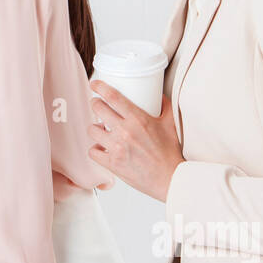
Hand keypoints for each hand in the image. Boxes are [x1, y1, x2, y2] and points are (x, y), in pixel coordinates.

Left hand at [88, 82, 184, 202]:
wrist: (170, 178)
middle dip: (95, 104)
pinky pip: (92, 151)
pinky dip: (95, 149)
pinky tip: (101, 147)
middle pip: (98, 109)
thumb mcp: (170, 124)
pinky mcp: (112, 163)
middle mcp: (125, 131)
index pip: (113, 96)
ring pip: (92, 129)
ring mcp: (117, 147)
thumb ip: (165, 107)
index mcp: (138, 119)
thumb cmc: (169, 153)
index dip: (100, 87)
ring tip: (101, 129)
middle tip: (97, 105)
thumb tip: (160, 96)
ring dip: (95, 128)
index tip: (95, 84)